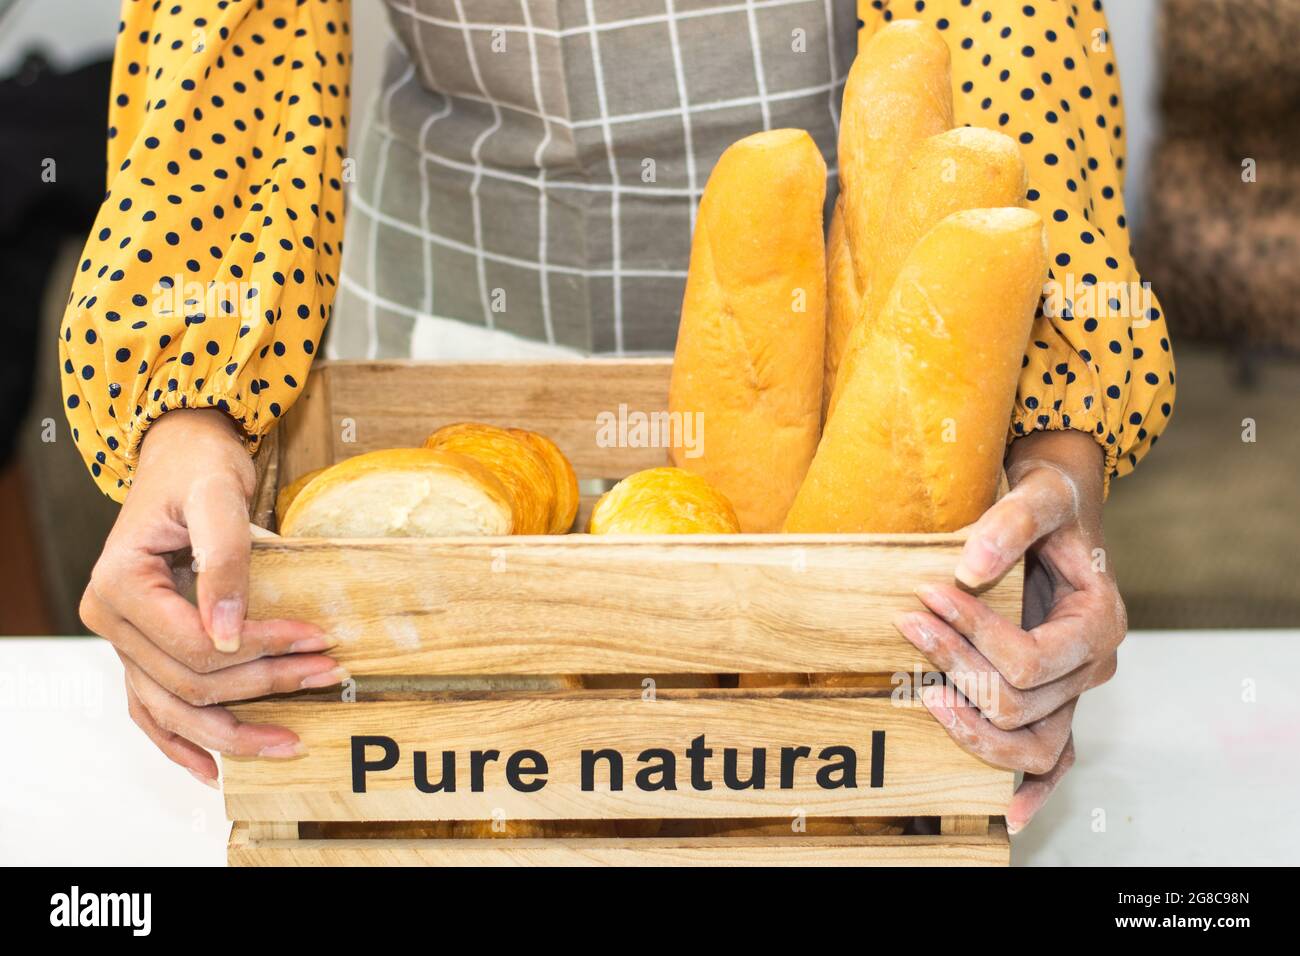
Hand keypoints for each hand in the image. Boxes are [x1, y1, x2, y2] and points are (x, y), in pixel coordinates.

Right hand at [79, 409, 347, 784]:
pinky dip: (182, 743)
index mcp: (119, 585)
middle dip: (264, 685)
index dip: (258, 648)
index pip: (191, 642)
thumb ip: (226, 558)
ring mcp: (124, 642)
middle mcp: (111, 621)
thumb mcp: (217, 498)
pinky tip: (216, 769)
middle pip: (188, 682)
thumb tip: (229, 633)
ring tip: (291, 742)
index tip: (316, 638)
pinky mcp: (142, 651)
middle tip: (329, 674)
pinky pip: (153, 712)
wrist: (181, 461)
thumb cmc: (197, 472)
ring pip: (173, 709)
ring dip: (233, 732)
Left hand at [893, 429, 1125, 832]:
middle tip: (906, 623)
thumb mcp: (1038, 492)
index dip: (972, 636)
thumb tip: (968, 566)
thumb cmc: (1052, 498)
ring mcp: (1074, 690)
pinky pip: (1054, 760)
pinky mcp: (1054, 699)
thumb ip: (1010, 524)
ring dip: (971, 728)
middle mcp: (1093, 666)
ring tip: (919, 693)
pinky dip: (1033, 789)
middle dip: (955, 666)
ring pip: (1034, 746)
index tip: (925, 594)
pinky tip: (1006, 815)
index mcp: (1100, 621)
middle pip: (1020, 703)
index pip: (1031, 660)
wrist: (1060, 505)